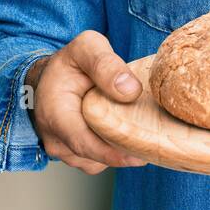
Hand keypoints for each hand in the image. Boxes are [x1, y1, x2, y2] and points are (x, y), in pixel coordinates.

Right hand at [27, 30, 147, 173]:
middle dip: (126, 152)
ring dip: (122, 151)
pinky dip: (116, 151)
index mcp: (55, 114)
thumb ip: (106, 64)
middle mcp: (56, 139)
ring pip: (99, 161)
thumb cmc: (69, 62)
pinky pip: (99, 160)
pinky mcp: (76, 154)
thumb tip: (130, 90)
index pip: (83, 143)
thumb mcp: (86, 48)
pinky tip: (132, 134)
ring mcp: (65, 150)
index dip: (112, 153)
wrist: (51, 77)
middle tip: (157, 143)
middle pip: (95, 156)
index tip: (140, 155)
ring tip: (146, 133)